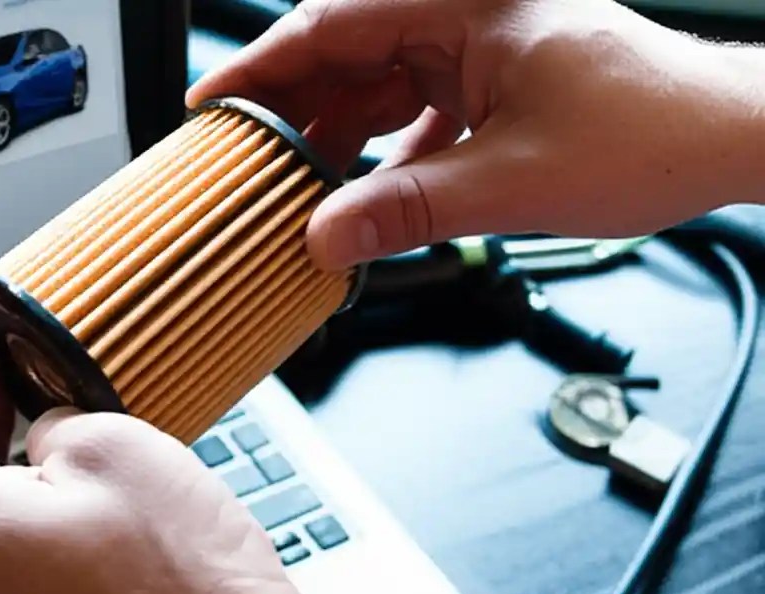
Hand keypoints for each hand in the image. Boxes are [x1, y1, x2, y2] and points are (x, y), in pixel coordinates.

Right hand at [188, 0, 764, 270]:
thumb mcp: (511, 181)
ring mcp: (476, 45)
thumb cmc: (651, 128)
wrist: (723, 138)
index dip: (260, 67)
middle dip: (295, 113)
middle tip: (249, 165)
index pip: (328, 24)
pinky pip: (412, 108)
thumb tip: (327, 237)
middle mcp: (464, 13)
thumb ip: (408, 210)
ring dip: (339, 139)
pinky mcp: (489, 78)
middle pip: (344, 54)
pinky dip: (384, 151)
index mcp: (463, 4)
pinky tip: (369, 192)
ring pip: (376, 84)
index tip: (213, 106)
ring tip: (301, 190)